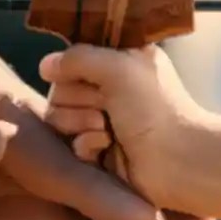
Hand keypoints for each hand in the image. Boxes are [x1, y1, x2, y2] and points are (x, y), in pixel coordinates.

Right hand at [40, 44, 203, 206]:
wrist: (175, 161)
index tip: (95, 78)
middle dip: (80, 99)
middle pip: (61, 89)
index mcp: (120, 63)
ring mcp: (101, 122)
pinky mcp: (97, 152)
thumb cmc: (154, 108)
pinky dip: (87, 145)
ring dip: (82, 123)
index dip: (76, 69)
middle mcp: (109, 90)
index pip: (73, 60)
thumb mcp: (119, 66)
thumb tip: (45, 67)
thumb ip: (78, 57)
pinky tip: (106, 148)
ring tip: (108, 129)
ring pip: (59, 117)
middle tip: (106, 107)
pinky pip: (69, 144)